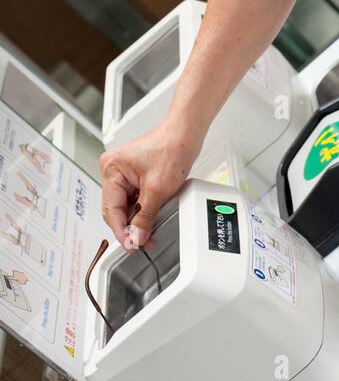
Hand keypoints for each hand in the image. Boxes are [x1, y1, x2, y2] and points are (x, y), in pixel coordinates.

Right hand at [99, 122, 200, 250]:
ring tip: (147, 234)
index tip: (130, 246)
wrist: (185, 135)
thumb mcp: (158, 190)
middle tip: (140, 243)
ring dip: (136, 220)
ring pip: (125, 205)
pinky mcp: (133, 175)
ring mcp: (122, 172)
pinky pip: (133, 198)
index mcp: (111, 169)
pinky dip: (141, 210)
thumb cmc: (171, 149)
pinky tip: (149, 220)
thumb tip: (136, 237)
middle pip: (115, 208)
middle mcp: (112, 170)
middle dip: (128, 227)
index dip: (121, 231)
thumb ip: (145, 217)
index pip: (111, 209)